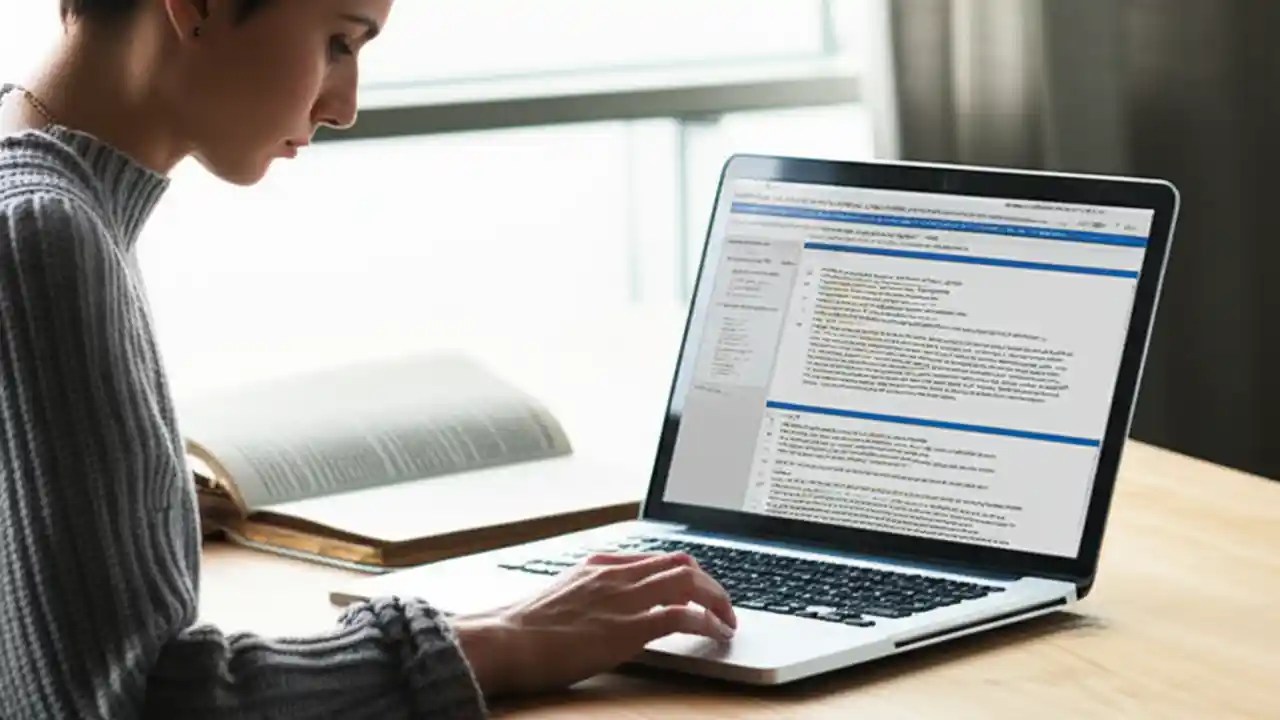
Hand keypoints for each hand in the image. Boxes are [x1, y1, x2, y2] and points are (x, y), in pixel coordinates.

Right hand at [454, 551, 736, 697]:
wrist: (504, 641)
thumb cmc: (524, 628)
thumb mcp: (563, 598)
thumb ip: (591, 595)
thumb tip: (607, 609)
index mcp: (601, 565)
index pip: (658, 558)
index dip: (686, 573)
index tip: (698, 589)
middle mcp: (617, 574)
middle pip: (682, 564)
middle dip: (711, 583)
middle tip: (722, 605)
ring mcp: (624, 598)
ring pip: (690, 583)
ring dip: (718, 601)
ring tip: (728, 619)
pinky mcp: (629, 627)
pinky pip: (683, 617)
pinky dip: (708, 623)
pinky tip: (716, 633)